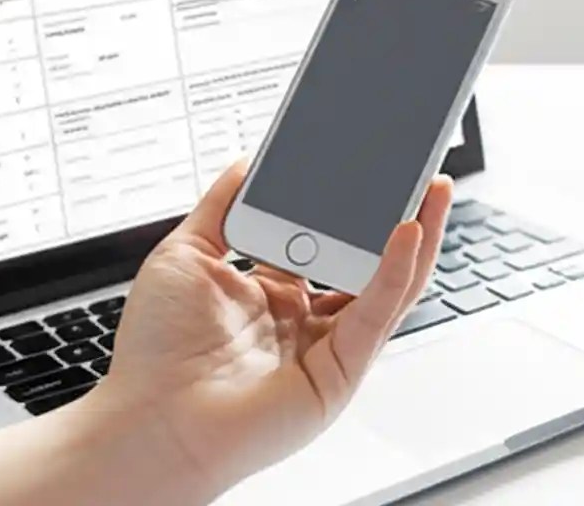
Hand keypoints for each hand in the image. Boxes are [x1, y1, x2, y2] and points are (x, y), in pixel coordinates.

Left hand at [90, 161, 452, 496]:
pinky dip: (397, 271)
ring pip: (391, 286)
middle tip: (419, 172)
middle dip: (403, 216)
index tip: (371, 167)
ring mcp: (329, 347)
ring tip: (434, 191)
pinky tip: (408, 233)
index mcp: (275, 295)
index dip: (354, 205)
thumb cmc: (156, 354)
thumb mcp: (186, 254)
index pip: (330, 240)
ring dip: (420, 237)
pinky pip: (378, 314)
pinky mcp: (341, 371)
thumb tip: (250, 162)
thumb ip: (223, 206)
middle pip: (371, 260)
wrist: (149, 420)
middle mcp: (308, 321)